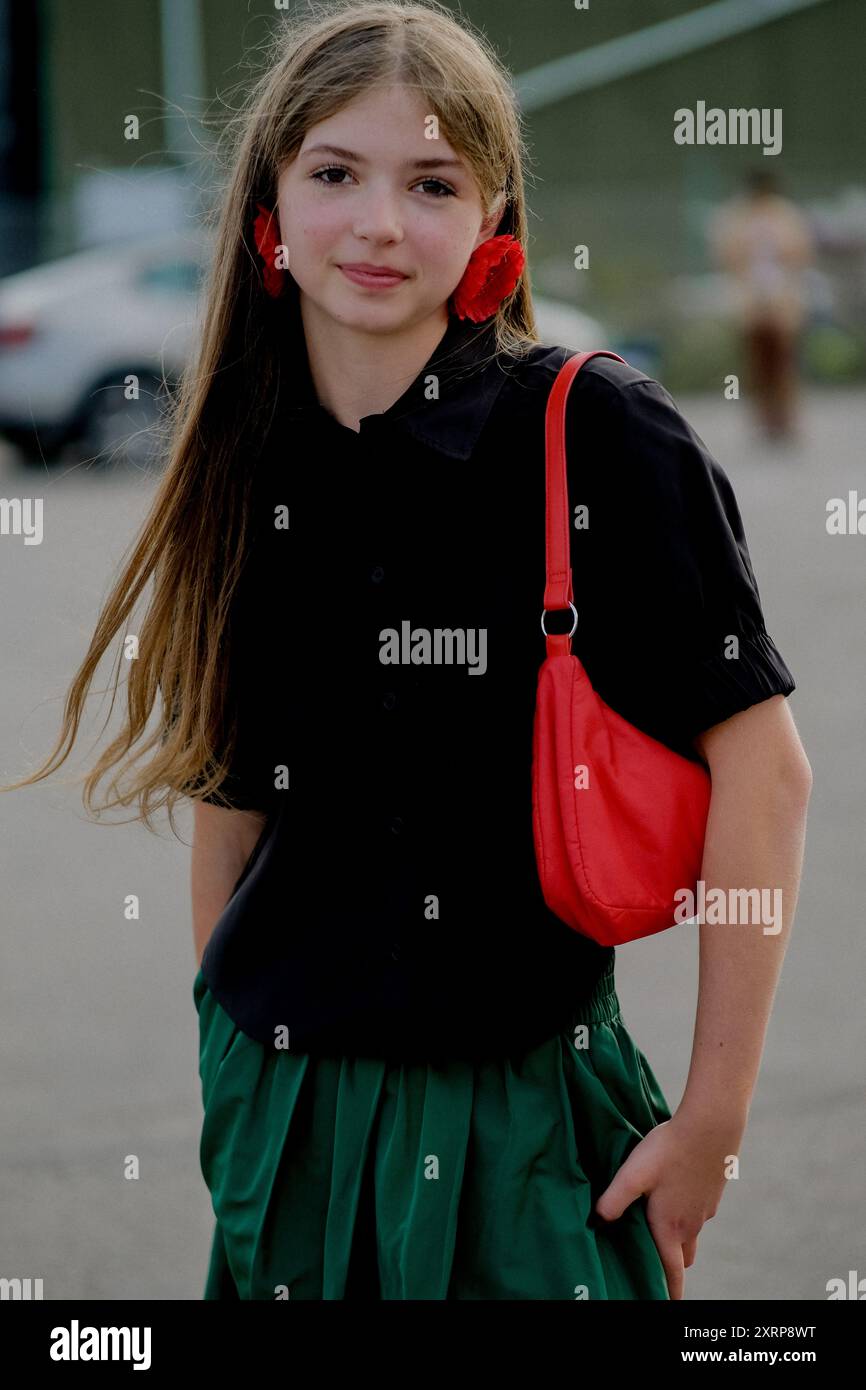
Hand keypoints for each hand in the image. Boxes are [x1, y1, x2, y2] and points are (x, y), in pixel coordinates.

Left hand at [594, 1110, 741, 1299]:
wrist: (711, 1126)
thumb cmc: (669, 1150)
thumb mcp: (633, 1174)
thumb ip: (614, 1200)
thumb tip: (599, 1219)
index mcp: (670, 1227)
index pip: (672, 1273)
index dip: (669, 1293)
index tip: (666, 1305)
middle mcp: (691, 1224)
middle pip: (682, 1257)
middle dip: (670, 1263)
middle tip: (654, 1260)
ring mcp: (705, 1209)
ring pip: (690, 1232)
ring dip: (678, 1235)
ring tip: (660, 1221)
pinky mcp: (712, 1192)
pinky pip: (698, 1212)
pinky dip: (687, 1211)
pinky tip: (675, 1189)